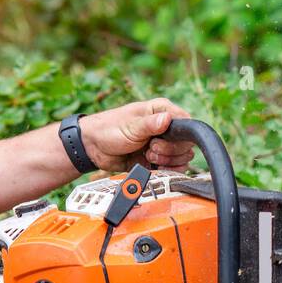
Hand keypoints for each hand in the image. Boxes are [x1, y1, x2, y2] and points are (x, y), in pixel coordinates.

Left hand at [79, 99, 194, 171]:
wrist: (94, 148)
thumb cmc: (109, 129)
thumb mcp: (130, 126)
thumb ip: (150, 125)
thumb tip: (168, 119)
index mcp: (162, 111)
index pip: (187, 124)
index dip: (179, 136)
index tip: (160, 140)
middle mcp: (166, 127)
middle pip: (186, 145)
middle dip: (169, 152)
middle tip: (150, 149)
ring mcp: (163, 144)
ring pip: (182, 158)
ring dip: (166, 161)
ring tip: (147, 156)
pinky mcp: (159, 159)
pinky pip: (173, 168)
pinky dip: (165, 171)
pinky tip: (152, 166)